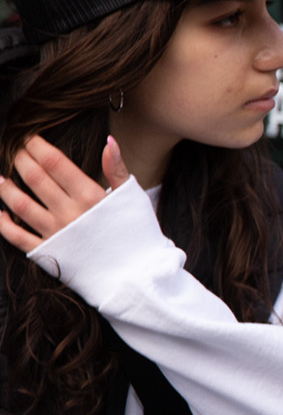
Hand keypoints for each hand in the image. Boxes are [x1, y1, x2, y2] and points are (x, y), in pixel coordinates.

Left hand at [0, 134, 128, 253]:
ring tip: (1, 177)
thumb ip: (118, 168)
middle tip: (15, 151)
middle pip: (35, 178)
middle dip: (20, 160)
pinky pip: (17, 237)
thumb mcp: (132, 197)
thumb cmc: (138, 235)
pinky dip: (3, 224)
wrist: (138, 275)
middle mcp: (69, 213)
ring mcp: (56, 233)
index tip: (29, 139)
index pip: (54, 163)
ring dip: (5, 188)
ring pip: (20, 205)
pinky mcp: (48, 253)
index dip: (37, 147)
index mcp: (90, 196)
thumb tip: (109, 141)